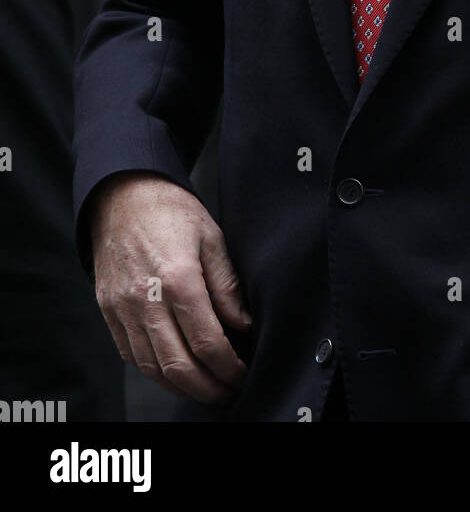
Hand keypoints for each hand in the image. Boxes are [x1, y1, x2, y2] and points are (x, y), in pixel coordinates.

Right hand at [90, 170, 251, 403]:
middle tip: (229, 391)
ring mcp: (122, 308)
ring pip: (152, 368)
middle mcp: (145, 299)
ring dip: (181, 387)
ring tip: (206, 388)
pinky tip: (175, 371)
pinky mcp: (108, 310)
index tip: (242, 373)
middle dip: (208, 387)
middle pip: (178, 366)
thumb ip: (227, 286)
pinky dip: (155, 371)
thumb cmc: (170, 210)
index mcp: (178, 278)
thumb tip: (243, 326)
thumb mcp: (212, 237)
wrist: (123, 194)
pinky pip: (131, 355)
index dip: (228, 367)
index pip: (207, 341)